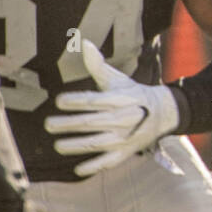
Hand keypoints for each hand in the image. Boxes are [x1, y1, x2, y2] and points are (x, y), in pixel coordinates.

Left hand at [46, 41, 179, 176]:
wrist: (163, 113)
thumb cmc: (132, 94)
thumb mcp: (118, 79)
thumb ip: (97, 65)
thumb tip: (84, 43)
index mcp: (119, 98)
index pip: (94, 100)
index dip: (75, 100)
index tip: (58, 101)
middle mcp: (122, 118)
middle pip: (91, 122)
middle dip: (68, 124)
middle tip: (48, 124)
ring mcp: (124, 137)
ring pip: (97, 143)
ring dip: (75, 145)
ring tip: (57, 145)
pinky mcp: (125, 152)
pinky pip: (109, 162)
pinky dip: (94, 166)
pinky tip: (78, 168)